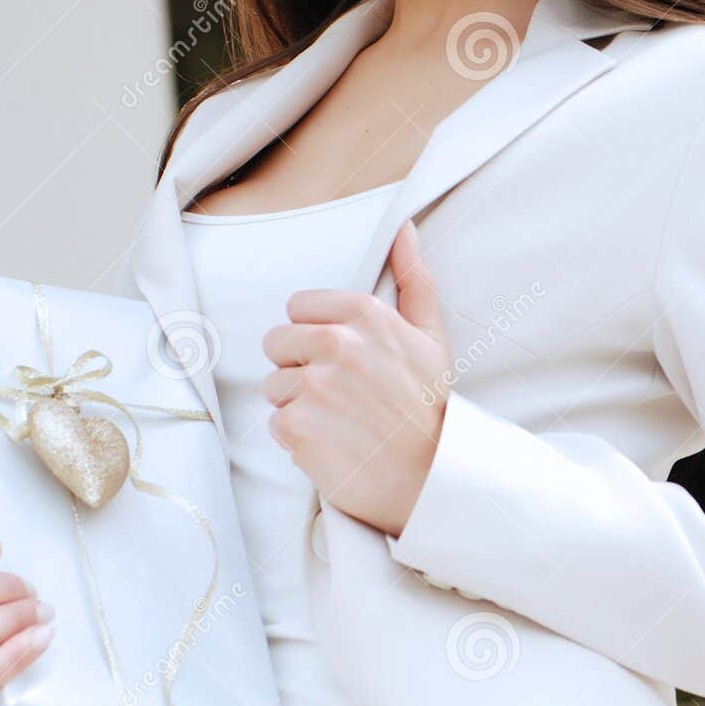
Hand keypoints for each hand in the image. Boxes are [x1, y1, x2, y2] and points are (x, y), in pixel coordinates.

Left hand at [262, 218, 451, 534]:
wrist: (430, 476)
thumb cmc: (429, 407)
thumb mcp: (431, 336)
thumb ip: (414, 278)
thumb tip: (405, 229)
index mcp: (365, 314)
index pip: (298, 307)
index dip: (315, 335)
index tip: (342, 359)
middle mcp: (337, 344)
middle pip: (277, 342)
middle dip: (300, 367)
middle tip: (338, 393)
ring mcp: (314, 386)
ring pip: (274, 385)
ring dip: (298, 404)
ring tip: (338, 420)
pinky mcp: (297, 426)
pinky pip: (275, 421)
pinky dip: (298, 436)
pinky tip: (331, 443)